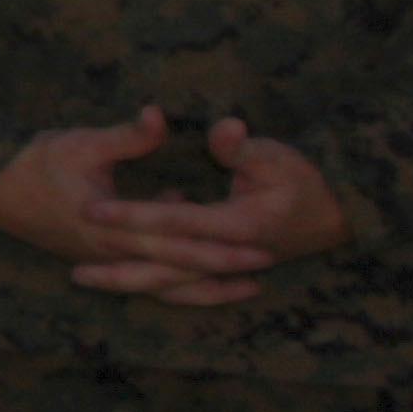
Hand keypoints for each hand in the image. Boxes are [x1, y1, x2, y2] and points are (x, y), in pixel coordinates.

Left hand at [74, 118, 353, 304]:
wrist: (340, 210)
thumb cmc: (306, 178)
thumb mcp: (277, 155)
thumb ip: (242, 146)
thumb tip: (224, 127)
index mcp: (238, 225)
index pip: (175, 222)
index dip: (132, 215)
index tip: (90, 207)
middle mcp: (230, 254)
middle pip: (166, 266)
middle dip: (119, 263)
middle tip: (72, 264)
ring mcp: (228, 268)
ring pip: (171, 283)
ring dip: (128, 281)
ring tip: (80, 278)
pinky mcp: (225, 269)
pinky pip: (183, 284)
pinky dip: (153, 283)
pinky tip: (120, 268)